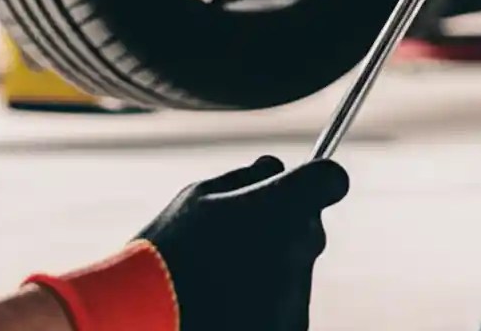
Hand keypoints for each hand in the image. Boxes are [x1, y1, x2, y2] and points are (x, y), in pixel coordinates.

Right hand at [140, 155, 348, 330]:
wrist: (149, 320)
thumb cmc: (168, 252)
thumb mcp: (197, 196)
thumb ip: (245, 176)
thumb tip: (274, 166)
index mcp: (283, 207)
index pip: (332, 179)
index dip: (316, 180)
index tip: (298, 187)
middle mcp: (301, 248)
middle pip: (309, 227)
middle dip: (282, 228)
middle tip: (236, 239)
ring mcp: (298, 294)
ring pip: (296, 268)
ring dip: (271, 268)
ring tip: (221, 277)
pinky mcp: (291, 328)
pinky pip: (287, 305)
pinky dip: (265, 303)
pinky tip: (227, 302)